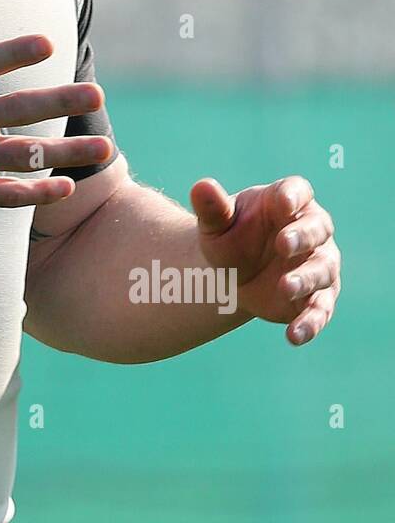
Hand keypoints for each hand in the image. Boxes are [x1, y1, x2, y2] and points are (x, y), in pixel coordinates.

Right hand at [0, 0, 113, 216]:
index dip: (13, 54)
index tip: (48, 43)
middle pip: (11, 110)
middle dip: (56, 101)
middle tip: (97, 93)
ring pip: (20, 156)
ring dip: (64, 153)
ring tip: (105, 147)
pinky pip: (6, 195)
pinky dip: (36, 193)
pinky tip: (68, 184)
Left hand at [190, 175, 340, 345]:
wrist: (234, 275)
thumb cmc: (230, 237)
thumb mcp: (216, 225)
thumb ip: (212, 208)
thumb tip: (201, 186)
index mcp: (287, 201)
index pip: (297, 191)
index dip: (293, 196)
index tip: (283, 203)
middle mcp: (311, 230)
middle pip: (317, 229)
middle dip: (303, 237)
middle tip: (284, 245)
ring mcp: (318, 264)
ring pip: (322, 270)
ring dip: (306, 279)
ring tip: (284, 287)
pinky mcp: (318, 297)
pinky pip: (320, 310)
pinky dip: (310, 323)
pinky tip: (294, 335)